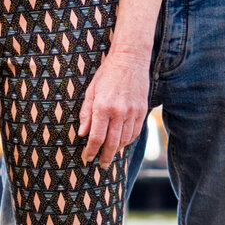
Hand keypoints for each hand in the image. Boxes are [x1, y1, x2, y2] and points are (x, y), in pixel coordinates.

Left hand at [77, 49, 148, 165]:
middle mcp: (119, 112)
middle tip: (101, 165)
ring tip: (110, 154)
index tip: (88, 158)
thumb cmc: (107, 74)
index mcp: (103, 107)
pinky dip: (128, 140)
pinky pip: (135, 132)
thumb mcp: (91, 91)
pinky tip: (122, 142)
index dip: (91, 151)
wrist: (130, 59)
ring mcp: (132, 112)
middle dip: (105, 156)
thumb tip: (82, 134)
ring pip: (125, 140)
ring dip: (117, 149)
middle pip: (112, 143)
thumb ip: (87, 114)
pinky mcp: (142, 110)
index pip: (96, 137)